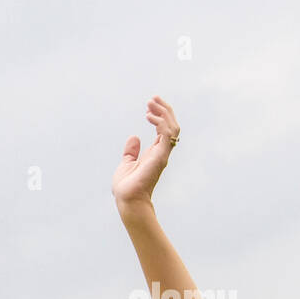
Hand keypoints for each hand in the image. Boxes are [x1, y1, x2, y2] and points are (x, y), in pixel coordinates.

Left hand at [112, 95, 180, 210]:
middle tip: (152, 99)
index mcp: (155, 152)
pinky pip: (166, 134)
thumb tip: (134, 137)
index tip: (149, 105)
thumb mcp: (126, 163)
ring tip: (151, 103)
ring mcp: (163, 153)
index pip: (164, 129)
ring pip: (172, 127)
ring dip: (163, 113)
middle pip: (171, 125)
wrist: (128, 199)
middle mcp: (162, 151)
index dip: (160, 115)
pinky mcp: (160, 156)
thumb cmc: (127, 186)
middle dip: (164, 110)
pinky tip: (149, 116)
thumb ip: (131, 151)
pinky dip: (160, 122)